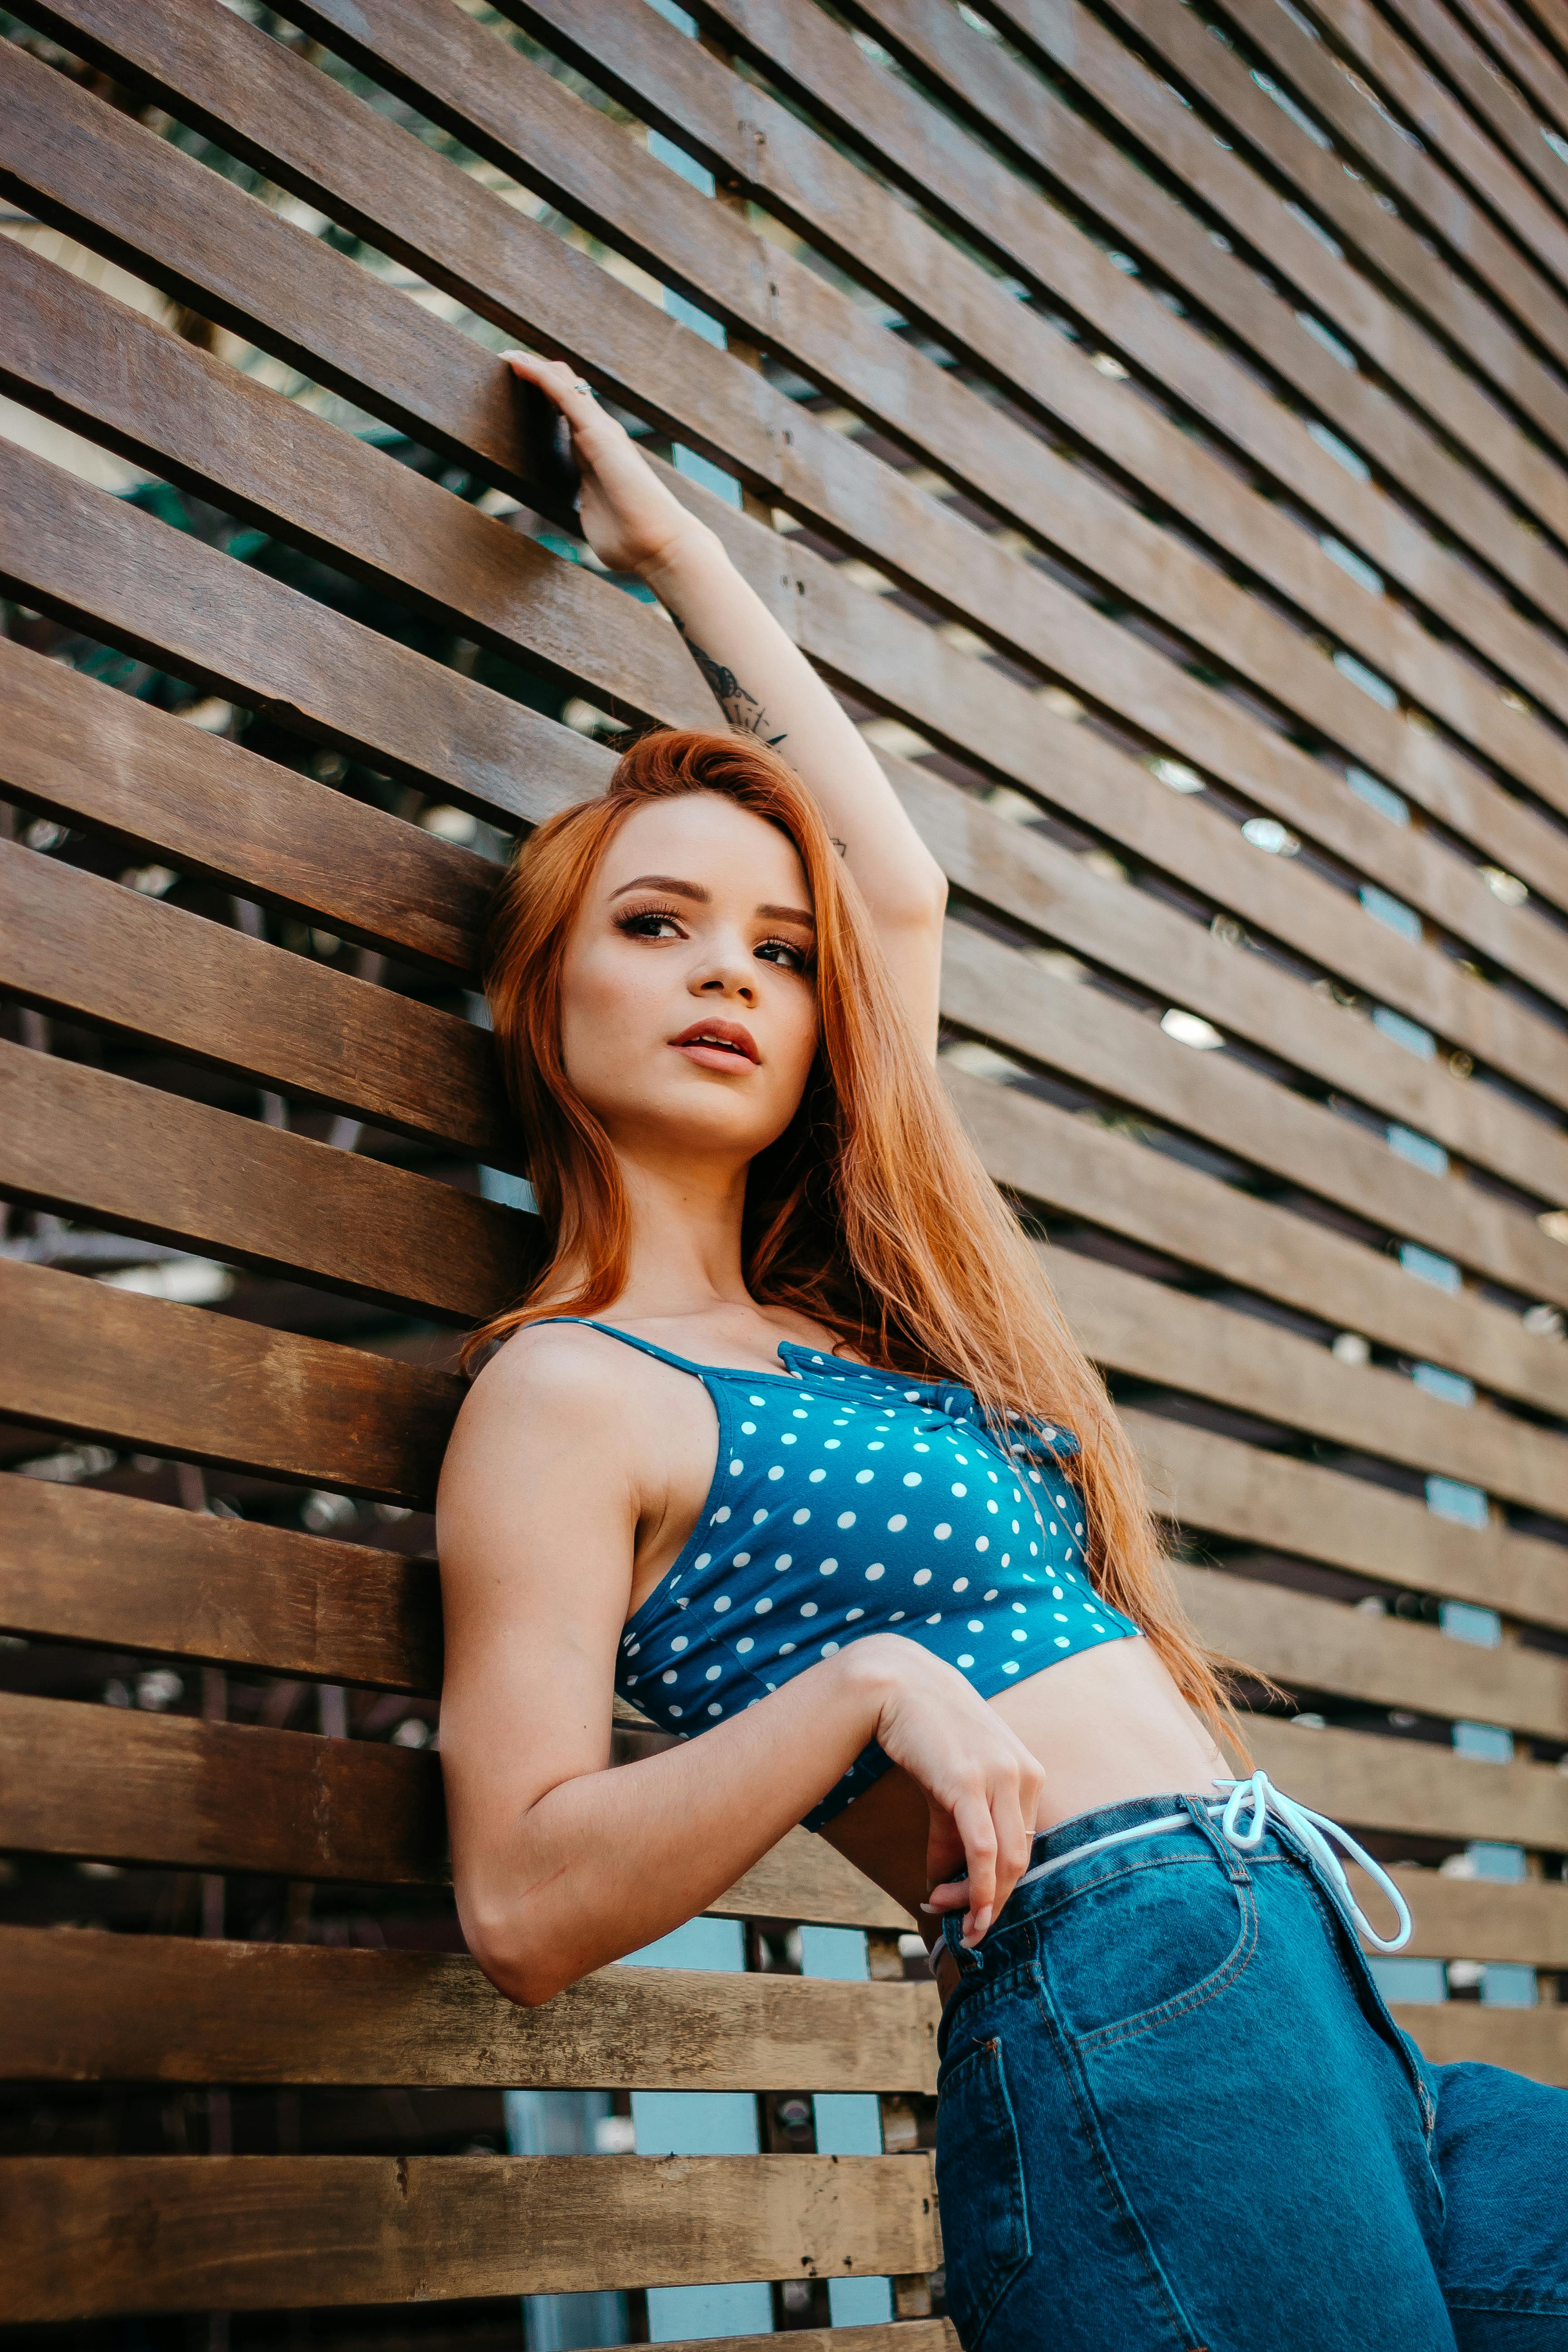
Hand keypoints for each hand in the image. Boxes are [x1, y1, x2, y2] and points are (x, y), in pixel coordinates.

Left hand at [502, 351, 715, 579]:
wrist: (659, 545)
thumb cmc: (631, 542)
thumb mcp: (595, 517)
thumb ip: (587, 506)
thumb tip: (585, 519)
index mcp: (595, 455)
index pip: (568, 413)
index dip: (544, 396)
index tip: (514, 387)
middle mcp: (598, 436)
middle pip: (565, 391)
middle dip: (538, 375)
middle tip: (506, 361)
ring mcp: (599, 431)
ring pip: (563, 384)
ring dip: (534, 367)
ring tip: (505, 353)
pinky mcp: (596, 432)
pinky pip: (561, 393)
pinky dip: (537, 375)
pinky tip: (515, 362)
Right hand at [851, 1637, 1046, 1947]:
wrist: (898, 1684)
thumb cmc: (926, 1732)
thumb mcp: (949, 1784)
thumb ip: (952, 1832)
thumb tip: (942, 1885)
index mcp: (1029, 1774)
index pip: (1024, 1846)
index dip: (998, 1884)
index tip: (971, 1908)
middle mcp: (1024, 1776)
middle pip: (1020, 1860)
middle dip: (991, 1901)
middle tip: (962, 1925)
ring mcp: (1001, 1777)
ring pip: (1006, 1861)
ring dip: (979, 1901)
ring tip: (950, 1917)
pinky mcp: (970, 1782)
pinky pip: (983, 1849)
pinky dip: (975, 1887)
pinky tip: (956, 1906)